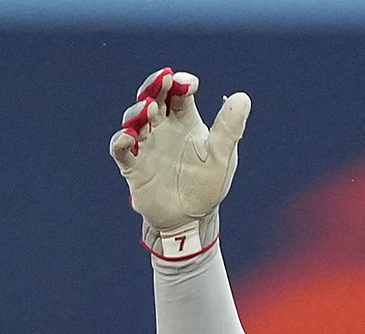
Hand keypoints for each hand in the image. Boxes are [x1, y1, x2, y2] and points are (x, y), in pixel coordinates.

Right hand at [108, 67, 250, 258]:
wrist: (190, 221)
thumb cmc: (206, 186)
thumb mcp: (222, 157)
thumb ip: (229, 129)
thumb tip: (242, 96)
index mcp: (185, 121)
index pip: (179, 93)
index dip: (181, 83)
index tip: (187, 85)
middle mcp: (163, 129)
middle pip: (153, 96)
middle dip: (155, 85)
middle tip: (162, 80)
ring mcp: (146, 146)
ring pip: (134, 119)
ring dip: (138, 111)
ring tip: (149, 109)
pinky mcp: (133, 167)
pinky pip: (121, 149)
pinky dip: (121, 141)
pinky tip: (129, 137)